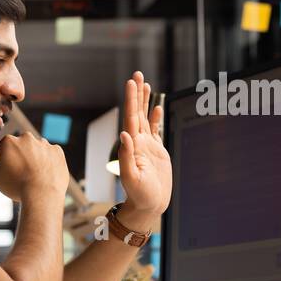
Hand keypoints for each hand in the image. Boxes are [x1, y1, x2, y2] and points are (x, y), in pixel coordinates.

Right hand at [0, 131, 67, 205]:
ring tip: (33, 178)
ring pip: (35, 151)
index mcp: (10, 140)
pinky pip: (50, 155)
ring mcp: (45, 144)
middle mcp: (27, 137)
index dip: (3, 164)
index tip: (8, 175)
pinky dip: (47, 163)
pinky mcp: (58, 152)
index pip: (2, 150)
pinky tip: (44, 175)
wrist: (43, 196)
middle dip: (19, 159)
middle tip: (20, 177)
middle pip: (19, 148)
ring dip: (33, 160)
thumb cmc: (15, 185)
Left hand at [117, 71, 171, 226]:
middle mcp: (137, 142)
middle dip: (137, 94)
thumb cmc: (139, 194)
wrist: (148, 205)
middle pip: (137, 112)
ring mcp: (146, 146)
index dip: (131, 100)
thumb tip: (124, 135)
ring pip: (145, 118)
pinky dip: (156, 117)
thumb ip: (126, 156)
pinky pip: (156, 130)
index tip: (131, 83)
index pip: (130, 117)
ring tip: (145, 84)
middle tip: (137, 74)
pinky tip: (156, 106)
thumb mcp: (131, 176)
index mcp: (131, 145)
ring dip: (145, 101)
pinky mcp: (156, 151)